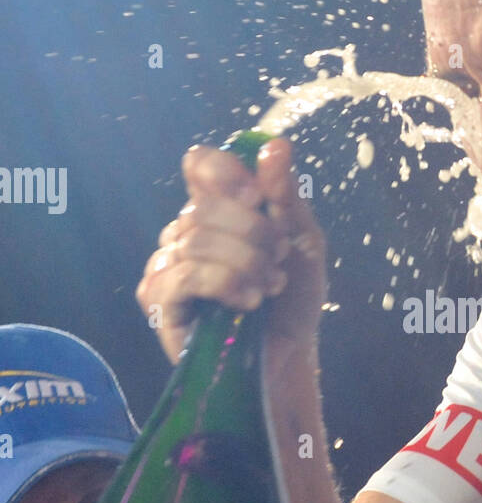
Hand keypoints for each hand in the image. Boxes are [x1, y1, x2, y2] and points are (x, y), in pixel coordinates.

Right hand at [136, 138, 325, 365]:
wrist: (288, 357)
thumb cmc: (292, 302)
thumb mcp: (302, 242)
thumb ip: (286, 195)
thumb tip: (275, 145)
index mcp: (217, 210)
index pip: (200, 165)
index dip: (226, 173)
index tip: (258, 198)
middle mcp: (185, 232)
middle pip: (203, 204)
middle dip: (253, 232)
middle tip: (279, 260)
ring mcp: (166, 265)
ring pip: (196, 240)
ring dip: (246, 263)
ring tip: (269, 288)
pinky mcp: (158, 301)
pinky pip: (184, 275)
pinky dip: (224, 284)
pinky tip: (247, 303)